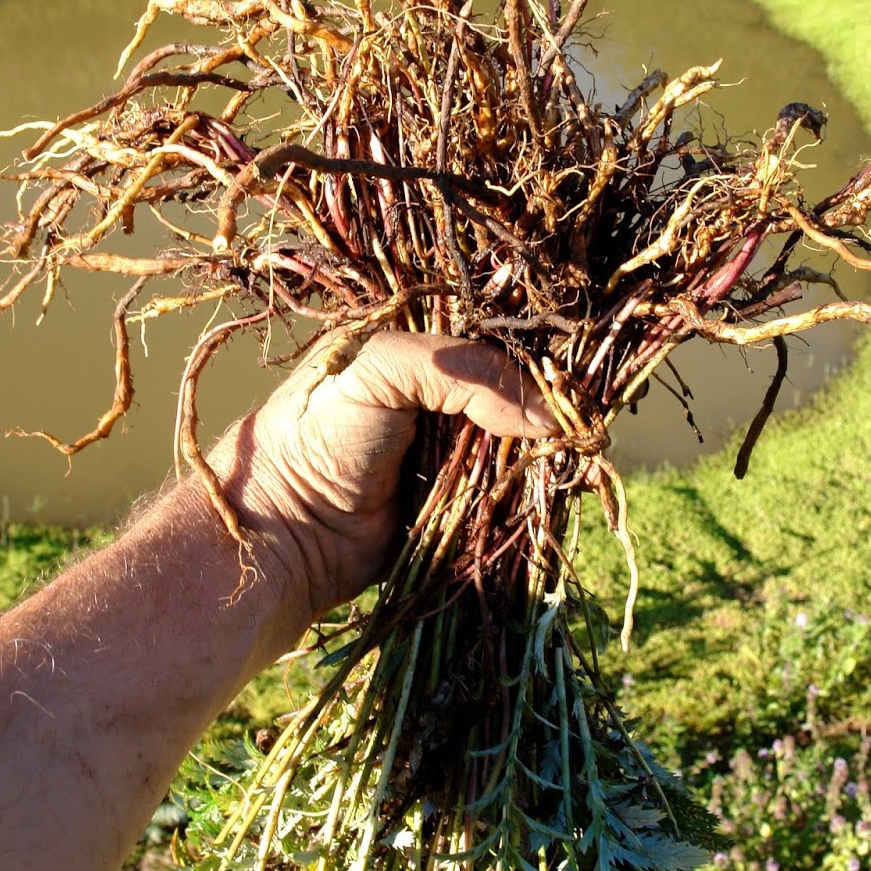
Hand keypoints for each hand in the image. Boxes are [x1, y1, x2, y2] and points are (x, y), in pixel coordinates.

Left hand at [208, 331, 554, 634]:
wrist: (286, 529)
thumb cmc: (319, 431)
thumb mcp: (382, 367)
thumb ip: (464, 370)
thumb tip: (546, 418)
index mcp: (418, 352)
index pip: (494, 341)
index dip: (534, 358)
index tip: (572, 380)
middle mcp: (439, 399)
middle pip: (516, 397)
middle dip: (548, 410)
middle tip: (583, 426)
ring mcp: (451, 454)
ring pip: (519, 448)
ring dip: (546, 456)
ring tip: (578, 459)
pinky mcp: (457, 505)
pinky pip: (507, 496)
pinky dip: (530, 496)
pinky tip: (558, 490)